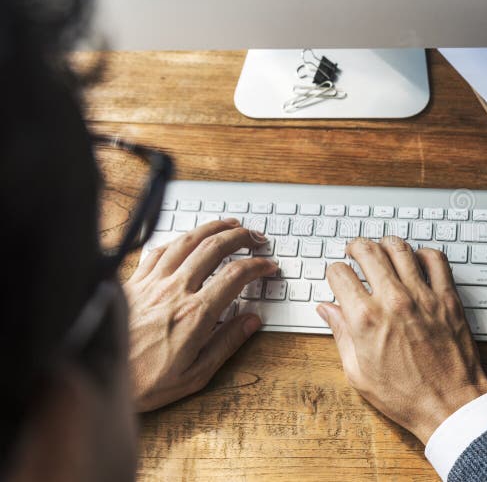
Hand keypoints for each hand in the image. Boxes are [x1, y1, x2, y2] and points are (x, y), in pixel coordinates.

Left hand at [123, 219, 276, 411]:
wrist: (97, 378)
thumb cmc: (145, 383)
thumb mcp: (196, 374)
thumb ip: (227, 343)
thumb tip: (252, 321)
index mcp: (194, 315)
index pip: (235, 276)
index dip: (257, 265)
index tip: (268, 265)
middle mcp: (173, 292)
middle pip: (213, 248)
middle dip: (240, 237)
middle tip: (255, 237)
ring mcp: (151, 284)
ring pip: (186, 241)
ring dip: (211, 228)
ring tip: (229, 225)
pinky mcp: (133, 283)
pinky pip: (157, 250)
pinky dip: (178, 240)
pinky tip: (186, 240)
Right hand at [316, 237, 486, 443]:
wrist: (449, 405)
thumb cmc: (405, 396)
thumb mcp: (358, 373)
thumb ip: (340, 335)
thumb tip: (327, 311)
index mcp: (365, 320)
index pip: (340, 274)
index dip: (334, 272)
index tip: (337, 276)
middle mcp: (393, 301)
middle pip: (367, 251)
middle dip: (355, 247)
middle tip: (354, 251)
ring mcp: (423, 296)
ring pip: (400, 248)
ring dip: (385, 244)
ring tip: (381, 249)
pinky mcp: (447, 298)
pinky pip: (436, 259)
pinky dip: (423, 253)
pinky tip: (416, 260)